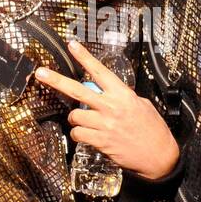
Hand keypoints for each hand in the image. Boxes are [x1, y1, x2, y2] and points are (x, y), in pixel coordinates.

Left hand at [34, 38, 180, 180]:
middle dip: (56, 80)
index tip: (72, 46)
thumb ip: (121, 97)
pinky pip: (78, 134)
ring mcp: (105, 125)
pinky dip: (79, 135)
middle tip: (41, 72)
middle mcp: (111, 107)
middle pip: (77, 90)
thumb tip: (105, 93)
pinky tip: (88, 136)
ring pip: (75, 116)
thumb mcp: (141, 105)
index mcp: (122, 95)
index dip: (84, 57)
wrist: (159, 156)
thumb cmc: (152, 130)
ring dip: (76, 119)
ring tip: (86, 122)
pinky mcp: (101, 142)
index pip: (99, 71)